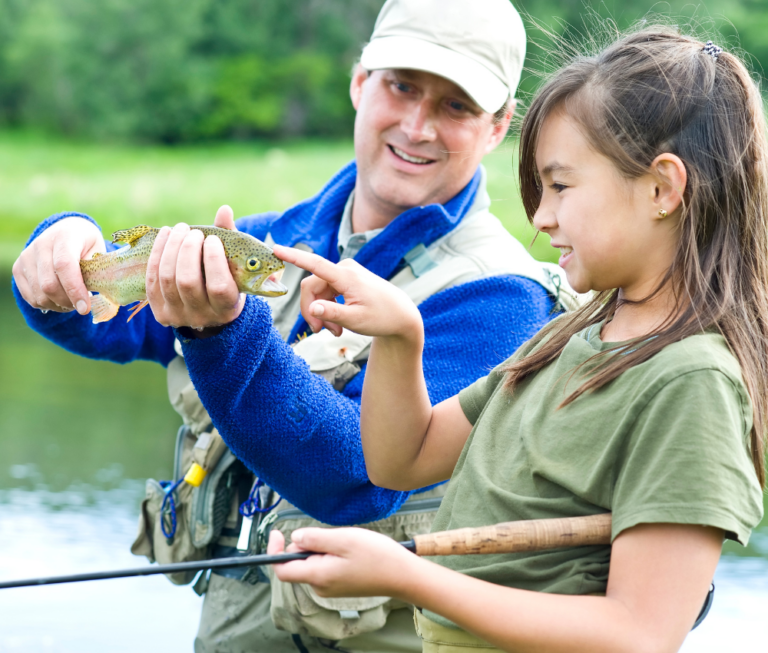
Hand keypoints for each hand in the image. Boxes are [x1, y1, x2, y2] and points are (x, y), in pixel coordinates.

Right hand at [12, 217, 104, 314]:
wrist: (66, 231)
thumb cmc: (87, 245)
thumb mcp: (98, 252)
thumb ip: (97, 271)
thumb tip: (96, 296)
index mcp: (65, 236)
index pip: (64, 265)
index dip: (74, 289)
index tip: (85, 308)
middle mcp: (41, 244)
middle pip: (49, 284)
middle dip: (68, 302)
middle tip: (82, 306)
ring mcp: (27, 256)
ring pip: (39, 294)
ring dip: (58, 305)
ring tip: (72, 301)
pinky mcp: (18, 268)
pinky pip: (30, 297)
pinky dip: (47, 304)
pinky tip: (60, 299)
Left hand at [146, 205, 244, 330]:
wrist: (209, 312)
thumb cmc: (227, 281)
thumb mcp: (234, 266)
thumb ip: (231, 239)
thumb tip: (224, 210)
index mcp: (226, 309)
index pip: (218, 286)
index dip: (213, 260)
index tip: (212, 240)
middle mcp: (202, 317)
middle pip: (188, 281)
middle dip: (188, 250)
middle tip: (193, 232)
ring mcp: (178, 316)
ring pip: (168, 278)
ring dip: (171, 248)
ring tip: (180, 229)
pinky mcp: (160, 312)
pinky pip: (153, 280)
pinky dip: (157, 254)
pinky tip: (165, 236)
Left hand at [268, 526, 419, 598]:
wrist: (402, 575)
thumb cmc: (376, 555)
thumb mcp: (343, 539)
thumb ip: (315, 539)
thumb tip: (294, 538)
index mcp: (318, 576)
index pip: (282, 570)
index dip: (274, 551)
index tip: (278, 532)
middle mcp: (320, 586)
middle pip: (299, 563)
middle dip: (307, 544)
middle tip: (332, 534)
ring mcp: (331, 588)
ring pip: (314, 563)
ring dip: (322, 548)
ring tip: (346, 541)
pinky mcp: (340, 585)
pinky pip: (325, 566)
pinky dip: (331, 554)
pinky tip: (351, 550)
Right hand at [273, 245, 421, 340]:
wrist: (402, 315)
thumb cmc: (382, 318)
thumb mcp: (356, 320)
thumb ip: (332, 314)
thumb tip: (312, 309)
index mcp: (346, 276)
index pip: (315, 264)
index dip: (293, 257)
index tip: (275, 248)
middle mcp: (344, 269)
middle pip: (311, 287)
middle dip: (313, 310)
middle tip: (320, 332)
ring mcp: (345, 273)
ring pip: (318, 292)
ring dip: (322, 313)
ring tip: (334, 332)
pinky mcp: (346, 279)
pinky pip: (327, 292)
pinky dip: (329, 308)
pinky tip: (337, 325)